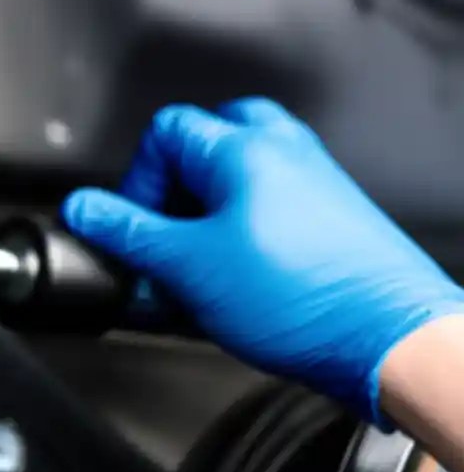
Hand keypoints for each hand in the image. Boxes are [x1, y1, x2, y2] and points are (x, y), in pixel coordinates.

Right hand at [62, 97, 463, 421]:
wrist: (388, 339)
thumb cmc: (304, 297)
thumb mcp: (187, 266)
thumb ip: (127, 234)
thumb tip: (84, 210)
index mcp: (242, 147)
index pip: (163, 132)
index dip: (135, 181)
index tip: (132, 227)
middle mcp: (282, 151)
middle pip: (203, 144)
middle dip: (172, 192)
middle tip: (162, 232)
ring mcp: (312, 181)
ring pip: (237, 177)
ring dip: (205, 216)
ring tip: (194, 263)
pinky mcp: (331, 218)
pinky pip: (268, 206)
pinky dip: (239, 233)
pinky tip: (232, 281)